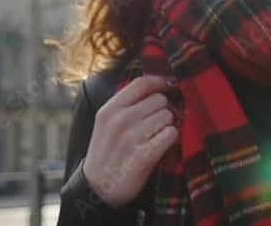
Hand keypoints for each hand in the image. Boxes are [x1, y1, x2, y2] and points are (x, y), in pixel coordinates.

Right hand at [81, 76, 179, 207]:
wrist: (98, 188)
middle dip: (162, 110)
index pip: (142, 82)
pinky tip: (159, 146)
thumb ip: (127, 103)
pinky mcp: (145, 155)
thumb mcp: (107, 123)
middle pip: (159, 99)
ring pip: (168, 116)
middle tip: (154, 124)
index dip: (161, 82)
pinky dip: (170, 139)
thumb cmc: (107, 152)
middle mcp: (120, 120)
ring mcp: (132, 138)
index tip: (169, 86)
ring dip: (166, 125)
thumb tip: (158, 85)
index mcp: (109, 110)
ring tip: (154, 137)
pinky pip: (171, 134)